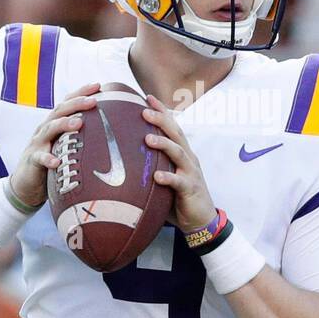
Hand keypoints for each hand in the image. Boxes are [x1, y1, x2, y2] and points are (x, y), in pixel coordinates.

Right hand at [8, 83, 99, 207]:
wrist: (26, 183)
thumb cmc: (53, 163)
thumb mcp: (67, 146)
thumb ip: (82, 138)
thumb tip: (115, 135)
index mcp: (55, 123)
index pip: (68, 103)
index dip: (81, 92)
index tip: (98, 85)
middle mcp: (46, 128)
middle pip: (60, 111)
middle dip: (76, 103)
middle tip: (93, 101)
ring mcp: (38, 143)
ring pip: (50, 129)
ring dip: (64, 124)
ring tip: (79, 123)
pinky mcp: (32, 160)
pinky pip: (40, 158)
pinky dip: (48, 159)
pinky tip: (56, 161)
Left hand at [141, 95, 215, 231]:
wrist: (200, 220)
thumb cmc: (177, 197)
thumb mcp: (163, 177)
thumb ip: (148, 167)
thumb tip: (118, 163)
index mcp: (182, 153)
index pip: (172, 127)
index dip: (162, 111)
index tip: (147, 97)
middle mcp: (188, 158)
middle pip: (175, 133)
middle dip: (161, 120)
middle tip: (143, 111)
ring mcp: (190, 172)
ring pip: (178, 153)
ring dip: (163, 144)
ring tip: (147, 139)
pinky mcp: (191, 189)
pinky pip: (179, 182)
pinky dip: (168, 177)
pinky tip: (157, 176)